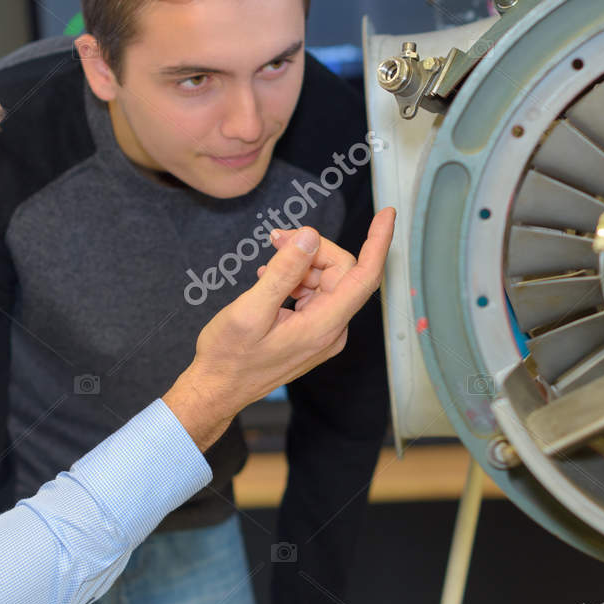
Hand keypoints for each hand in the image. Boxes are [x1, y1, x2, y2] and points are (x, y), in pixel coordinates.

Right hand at [164, 208, 395, 449]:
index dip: (378, 241)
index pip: (365, 276)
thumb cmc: (229, 356)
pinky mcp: (312, 333)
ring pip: (327, 281)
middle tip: (276, 239)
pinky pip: (315, 295)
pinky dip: (296, 281)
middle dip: (312, 249)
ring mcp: (323, 333)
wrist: (216, 389)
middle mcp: (331, 330)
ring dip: (300, 265)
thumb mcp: (251, 310)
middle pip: (341, 271)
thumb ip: (283, 272)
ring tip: (265, 268)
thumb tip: (309, 237)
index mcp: (323, 326)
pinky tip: (270, 281)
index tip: (387, 213)